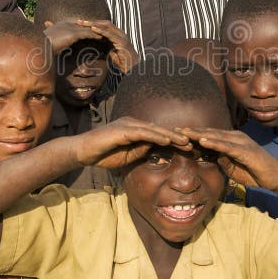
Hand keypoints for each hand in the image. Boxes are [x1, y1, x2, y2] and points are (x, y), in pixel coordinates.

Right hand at [43, 20, 102, 53]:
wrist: (38, 48)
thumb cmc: (42, 48)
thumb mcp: (49, 44)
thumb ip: (55, 43)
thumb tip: (55, 49)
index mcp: (61, 25)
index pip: (77, 24)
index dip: (85, 28)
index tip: (93, 31)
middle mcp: (66, 23)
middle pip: (83, 24)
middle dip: (93, 27)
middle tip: (103, 30)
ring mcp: (69, 27)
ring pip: (86, 28)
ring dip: (96, 31)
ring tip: (105, 34)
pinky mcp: (73, 33)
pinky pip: (87, 33)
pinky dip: (95, 35)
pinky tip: (102, 38)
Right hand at [71, 117, 192, 169]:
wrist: (82, 152)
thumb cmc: (104, 155)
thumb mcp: (128, 155)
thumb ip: (142, 150)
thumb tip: (158, 150)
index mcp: (136, 128)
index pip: (159, 133)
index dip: (175, 139)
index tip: (190, 146)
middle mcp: (134, 123)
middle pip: (160, 129)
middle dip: (178, 135)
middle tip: (195, 141)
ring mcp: (128, 124)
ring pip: (155, 129)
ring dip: (172, 135)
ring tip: (186, 141)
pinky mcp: (122, 130)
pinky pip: (143, 133)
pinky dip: (157, 137)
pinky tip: (168, 141)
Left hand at [77, 19, 139, 72]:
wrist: (134, 69)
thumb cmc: (123, 62)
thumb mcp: (111, 53)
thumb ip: (105, 47)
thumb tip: (95, 45)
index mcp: (117, 35)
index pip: (104, 25)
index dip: (93, 24)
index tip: (81, 24)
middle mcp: (120, 33)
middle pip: (104, 23)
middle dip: (91, 21)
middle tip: (79, 21)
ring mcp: (122, 36)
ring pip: (107, 26)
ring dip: (94, 24)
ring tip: (84, 23)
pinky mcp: (122, 42)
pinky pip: (110, 34)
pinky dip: (101, 31)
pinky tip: (93, 29)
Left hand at [176, 127, 277, 190]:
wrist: (274, 177)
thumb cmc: (253, 172)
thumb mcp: (231, 166)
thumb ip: (220, 158)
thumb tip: (207, 156)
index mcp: (231, 140)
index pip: (209, 135)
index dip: (193, 134)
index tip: (177, 134)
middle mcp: (236, 137)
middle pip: (210, 132)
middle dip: (192, 131)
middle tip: (174, 130)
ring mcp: (241, 142)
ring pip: (216, 136)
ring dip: (199, 134)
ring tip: (184, 133)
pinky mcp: (246, 150)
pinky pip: (227, 146)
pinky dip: (214, 143)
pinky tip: (202, 141)